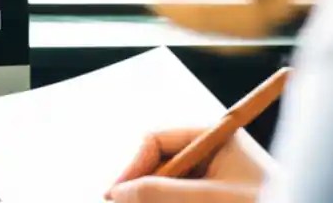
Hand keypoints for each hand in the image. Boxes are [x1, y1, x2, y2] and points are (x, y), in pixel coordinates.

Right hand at [105, 128, 274, 202]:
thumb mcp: (209, 198)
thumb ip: (161, 192)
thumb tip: (119, 193)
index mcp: (216, 137)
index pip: (156, 140)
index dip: (133, 167)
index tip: (117, 194)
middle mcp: (213, 154)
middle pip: (158, 164)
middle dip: (141, 188)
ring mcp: (213, 179)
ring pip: (165, 186)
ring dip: (153, 200)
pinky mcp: (212, 198)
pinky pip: (178, 198)